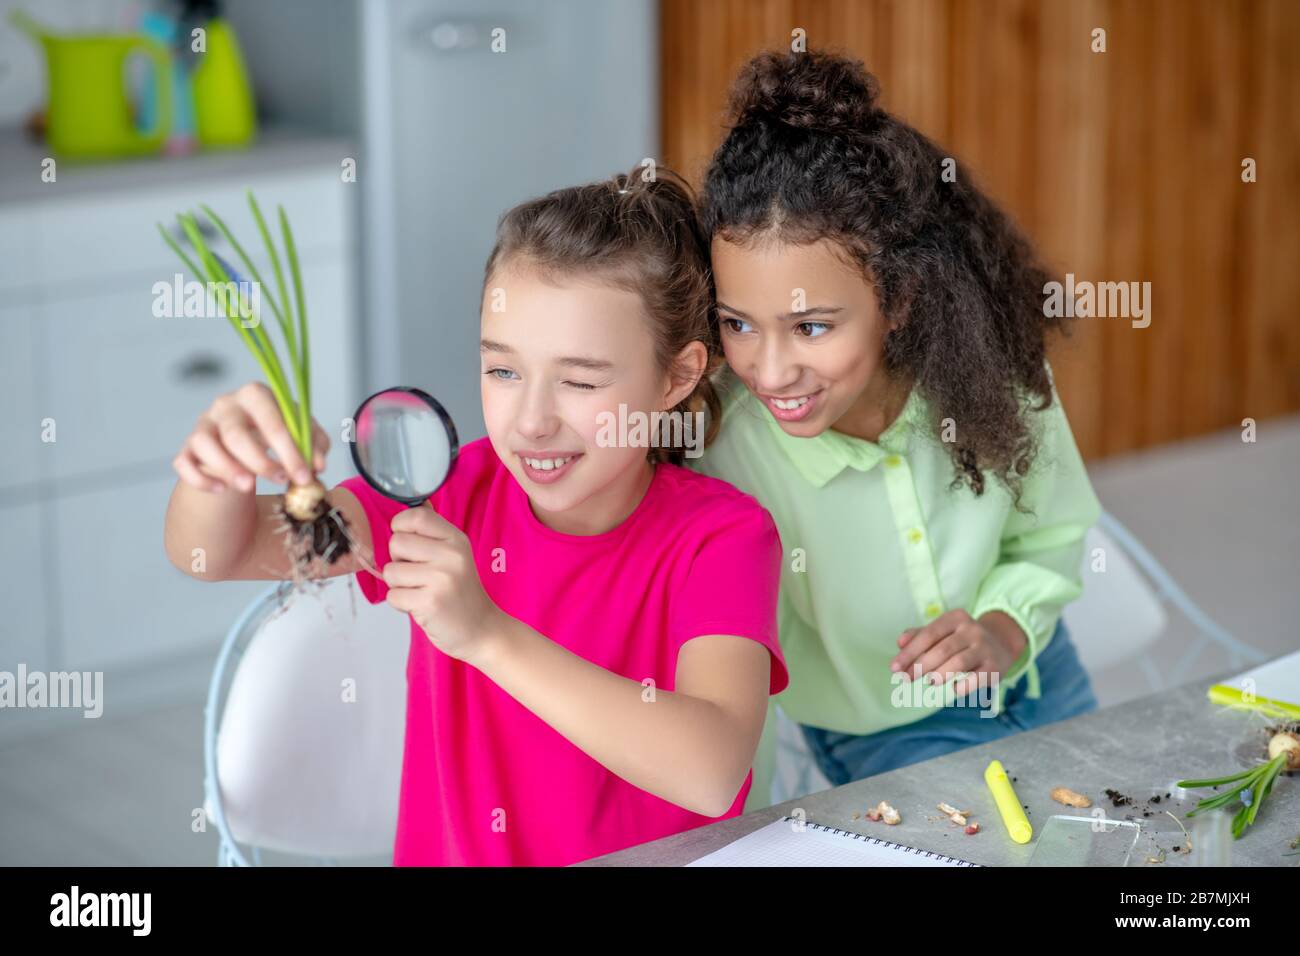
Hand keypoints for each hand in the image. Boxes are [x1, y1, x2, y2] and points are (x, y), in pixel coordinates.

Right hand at [173, 382, 328, 492]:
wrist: (246, 444)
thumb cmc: (277, 434)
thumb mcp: (301, 435)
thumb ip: (315, 445)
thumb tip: (318, 465)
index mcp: (256, 395)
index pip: (271, 419)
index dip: (289, 449)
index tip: (304, 475)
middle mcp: (225, 406)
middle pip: (236, 433)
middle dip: (261, 461)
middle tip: (281, 480)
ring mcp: (203, 426)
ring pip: (205, 445)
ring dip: (228, 469)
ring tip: (249, 487)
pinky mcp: (188, 448)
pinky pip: (183, 463)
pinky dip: (200, 479)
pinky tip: (221, 490)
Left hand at [382, 503, 504, 665]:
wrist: (482, 629)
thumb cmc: (461, 592)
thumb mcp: (455, 555)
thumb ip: (433, 532)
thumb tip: (413, 504)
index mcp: (456, 539)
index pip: (417, 516)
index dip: (401, 525)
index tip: (407, 541)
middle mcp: (450, 555)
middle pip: (396, 543)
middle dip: (398, 561)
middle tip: (419, 574)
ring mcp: (441, 579)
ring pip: (390, 571)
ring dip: (398, 585)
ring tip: (420, 591)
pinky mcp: (430, 603)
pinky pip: (393, 596)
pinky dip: (401, 604)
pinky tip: (421, 606)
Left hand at [889, 609, 1026, 698]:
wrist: (1001, 643)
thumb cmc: (962, 639)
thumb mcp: (943, 631)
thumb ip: (919, 635)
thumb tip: (900, 643)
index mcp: (955, 618)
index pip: (928, 635)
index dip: (910, 652)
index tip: (895, 668)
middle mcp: (972, 630)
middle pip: (942, 649)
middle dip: (921, 666)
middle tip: (906, 679)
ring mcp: (985, 648)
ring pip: (959, 662)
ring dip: (940, 674)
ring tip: (929, 682)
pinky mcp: (995, 667)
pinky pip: (977, 678)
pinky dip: (963, 686)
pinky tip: (953, 689)